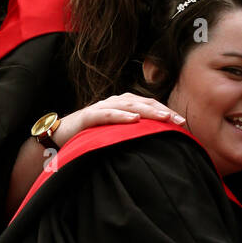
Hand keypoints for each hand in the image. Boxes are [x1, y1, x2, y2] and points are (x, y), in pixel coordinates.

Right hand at [52, 93, 185, 149]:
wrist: (58, 134)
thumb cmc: (91, 133)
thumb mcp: (116, 132)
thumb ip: (133, 132)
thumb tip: (157, 141)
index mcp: (124, 104)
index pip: (150, 105)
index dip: (166, 111)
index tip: (183, 123)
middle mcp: (116, 102)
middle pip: (144, 103)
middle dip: (163, 111)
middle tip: (180, 121)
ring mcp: (102, 107)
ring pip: (129, 106)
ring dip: (148, 111)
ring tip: (164, 118)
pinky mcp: (89, 116)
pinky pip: (108, 114)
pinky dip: (122, 116)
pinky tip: (135, 120)